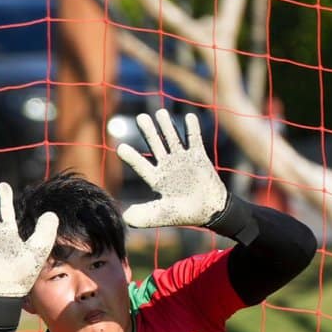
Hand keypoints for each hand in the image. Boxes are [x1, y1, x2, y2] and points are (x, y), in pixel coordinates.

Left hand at [116, 109, 229, 229]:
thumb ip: (145, 215)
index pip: (141, 166)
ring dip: (167, 126)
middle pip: (155, 145)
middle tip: (141, 118)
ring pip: (172, 139)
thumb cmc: (185, 214)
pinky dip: (192, 128)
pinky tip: (189, 116)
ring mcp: (182, 160)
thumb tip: (125, 218)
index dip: (132, 157)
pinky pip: (194, 140)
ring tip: (161, 113)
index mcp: (157, 179)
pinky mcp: (198, 157)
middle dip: (149, 132)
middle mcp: (167, 167)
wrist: (210, 211)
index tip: (120, 148)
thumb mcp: (163, 215)